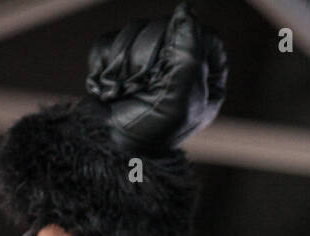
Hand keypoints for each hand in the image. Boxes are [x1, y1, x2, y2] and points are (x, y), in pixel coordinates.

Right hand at [84, 1, 227, 152]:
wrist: (103, 148)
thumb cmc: (148, 133)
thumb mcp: (180, 98)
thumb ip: (188, 53)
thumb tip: (186, 10)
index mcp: (205, 81)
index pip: (205, 37)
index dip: (186, 45)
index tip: (170, 64)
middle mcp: (179, 68)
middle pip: (166, 27)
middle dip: (146, 57)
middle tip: (139, 87)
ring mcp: (147, 62)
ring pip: (134, 29)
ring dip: (123, 63)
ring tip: (121, 92)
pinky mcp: (117, 60)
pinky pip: (108, 40)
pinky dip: (104, 64)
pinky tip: (108, 88)